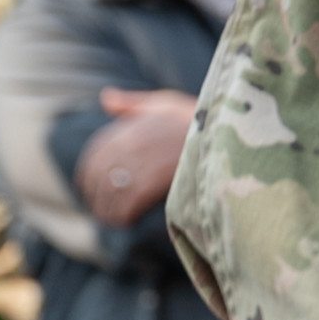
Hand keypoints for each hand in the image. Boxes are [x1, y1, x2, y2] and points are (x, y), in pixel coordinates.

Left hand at [78, 88, 197, 228]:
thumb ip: (132, 103)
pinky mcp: (156, 180)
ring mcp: (143, 162)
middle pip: (100, 176)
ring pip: (111, 192)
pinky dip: (123, 214)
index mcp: (130, 128)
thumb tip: (106, 98)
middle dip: (95, 196)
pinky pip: (129, 202)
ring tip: (112, 220)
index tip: (90, 189)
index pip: (95, 155)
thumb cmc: (199, 117)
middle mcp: (132, 144)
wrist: (230, 129)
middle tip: (99, 210)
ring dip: (107, 210)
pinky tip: (126, 221)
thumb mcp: (165, 102)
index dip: (88, 175)